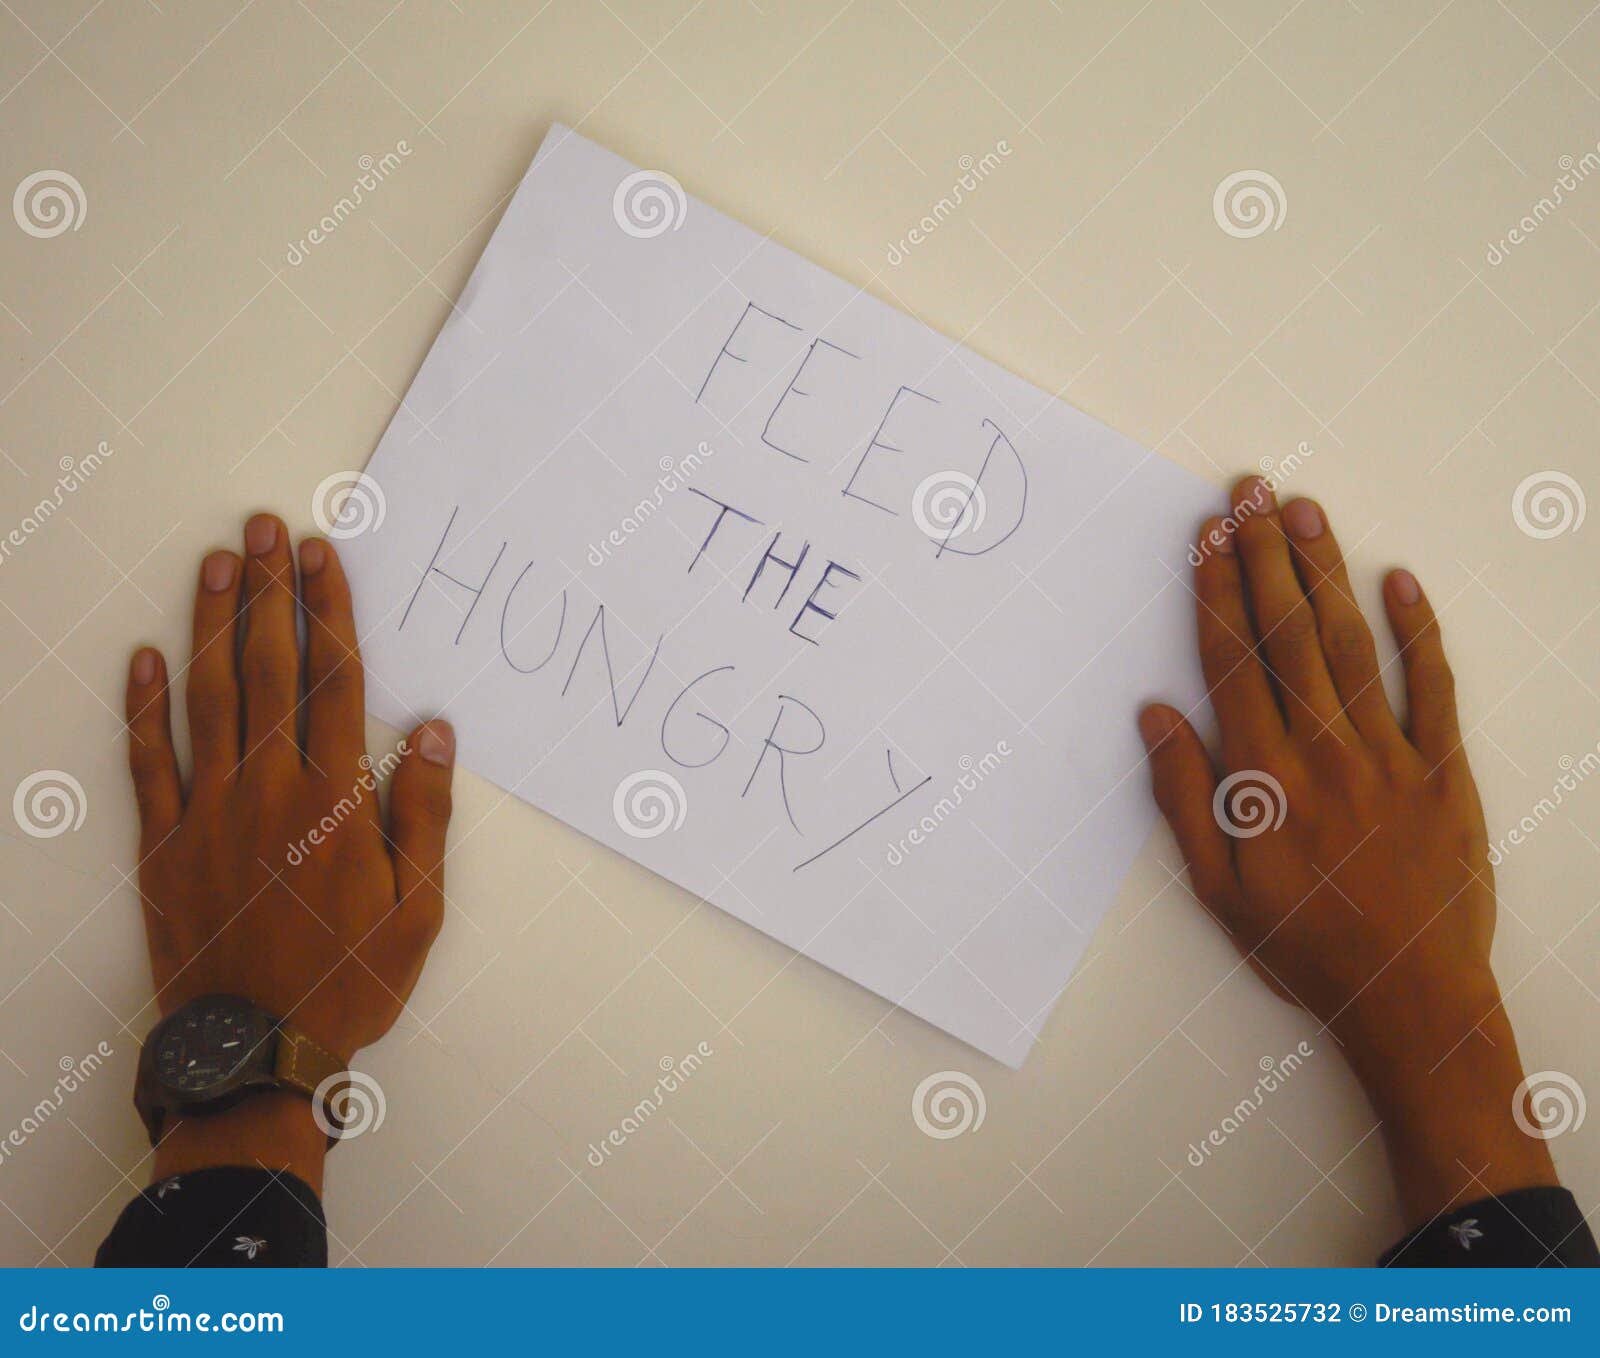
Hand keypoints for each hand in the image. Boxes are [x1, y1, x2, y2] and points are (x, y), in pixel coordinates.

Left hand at [125, 513, 454, 1188]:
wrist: (256, 1047)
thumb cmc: (349, 979)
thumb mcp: (420, 909)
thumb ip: (423, 816)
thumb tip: (431, 734)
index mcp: (332, 800)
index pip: (332, 681)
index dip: (330, 611)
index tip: (325, 556)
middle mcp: (267, 788)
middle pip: (267, 669)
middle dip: (270, 592)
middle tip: (266, 530)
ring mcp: (208, 812)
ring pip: (207, 697)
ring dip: (212, 624)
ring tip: (217, 564)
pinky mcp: (164, 844)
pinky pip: (148, 761)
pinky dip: (145, 706)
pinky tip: (146, 657)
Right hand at [1140, 476, 1556, 1225]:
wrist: (1411, 997)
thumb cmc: (1304, 948)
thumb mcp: (1218, 889)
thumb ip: (1185, 797)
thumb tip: (1156, 714)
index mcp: (1265, 775)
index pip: (1232, 661)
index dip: (1217, 592)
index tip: (1206, 536)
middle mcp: (1326, 748)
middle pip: (1287, 634)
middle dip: (1264, 556)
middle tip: (1249, 492)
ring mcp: (1391, 754)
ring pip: (1350, 644)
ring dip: (1324, 573)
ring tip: (1304, 510)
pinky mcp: (1444, 770)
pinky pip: (1434, 688)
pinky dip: (1418, 631)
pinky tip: (1399, 581)